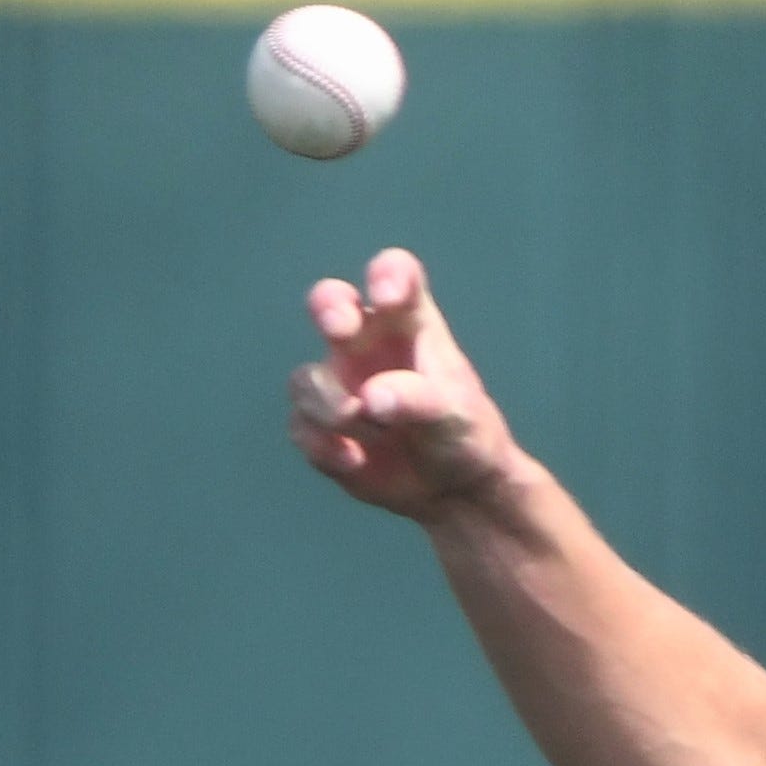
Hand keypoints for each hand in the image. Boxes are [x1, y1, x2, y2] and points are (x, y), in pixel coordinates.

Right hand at [287, 249, 522, 521]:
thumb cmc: (464, 436)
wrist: (455, 491)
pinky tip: (354, 461)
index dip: (387, 274)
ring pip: (306, 379)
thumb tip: (371, 398)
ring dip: (335, 409)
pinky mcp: (321, 425)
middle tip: (341, 329)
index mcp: (410, 324)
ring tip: (377, 433)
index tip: (388, 295)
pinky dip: (324, 447)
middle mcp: (366, 343)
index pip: (397, 276)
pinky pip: (301, 426)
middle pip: (331, 302)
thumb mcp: (456, 418)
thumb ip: (419, 400)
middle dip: (329, 308)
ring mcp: (338, 382)